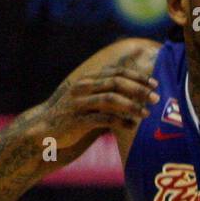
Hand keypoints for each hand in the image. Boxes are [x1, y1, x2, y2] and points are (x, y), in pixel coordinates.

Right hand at [42, 60, 158, 147]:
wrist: (44, 129)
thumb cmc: (72, 114)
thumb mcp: (89, 99)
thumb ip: (107, 93)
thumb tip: (135, 92)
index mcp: (87, 79)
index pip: (116, 72)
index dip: (137, 76)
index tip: (154, 83)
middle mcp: (83, 87)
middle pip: (116, 83)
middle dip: (139, 89)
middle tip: (155, 98)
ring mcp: (79, 103)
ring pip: (110, 100)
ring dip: (132, 106)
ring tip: (146, 114)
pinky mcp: (77, 120)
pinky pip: (102, 119)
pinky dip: (120, 122)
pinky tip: (131, 126)